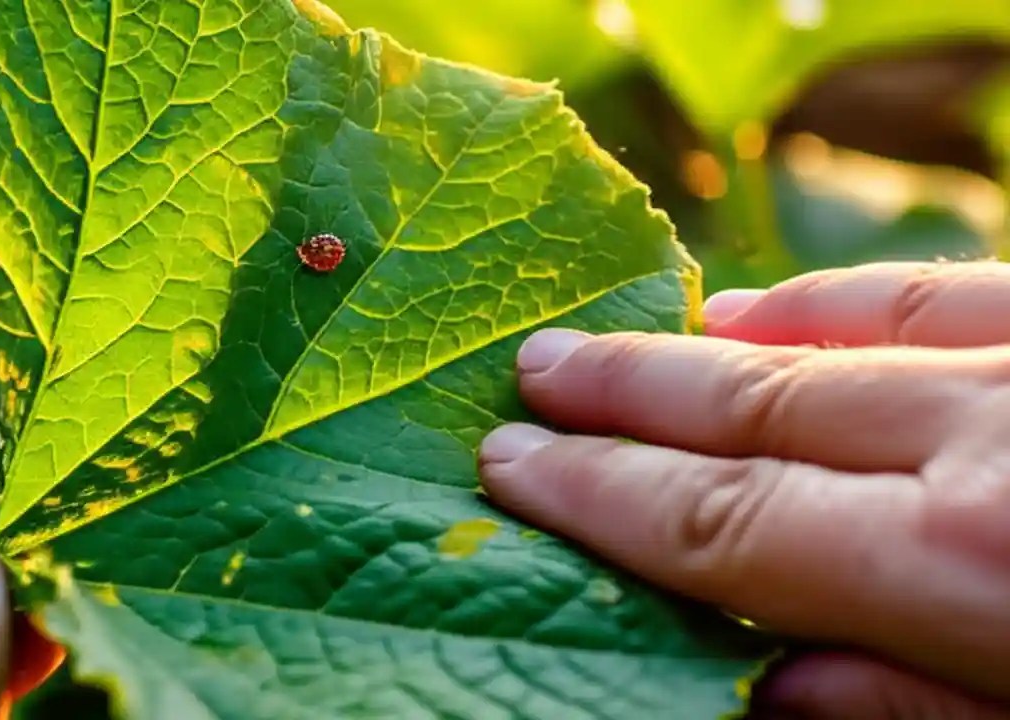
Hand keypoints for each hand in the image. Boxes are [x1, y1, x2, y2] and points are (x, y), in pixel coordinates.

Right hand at [478, 262, 1009, 717]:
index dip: (602, 491)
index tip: (511, 462)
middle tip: (535, 368)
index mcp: (977, 563)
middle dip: (630, 390)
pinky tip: (782, 303)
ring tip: (639, 342)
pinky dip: (847, 295)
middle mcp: (994, 430)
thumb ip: (912, 704)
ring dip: (727, 339)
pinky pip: (953, 290)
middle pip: (759, 404)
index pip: (726, 518)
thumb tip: (771, 685)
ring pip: (849, 327)